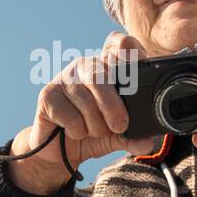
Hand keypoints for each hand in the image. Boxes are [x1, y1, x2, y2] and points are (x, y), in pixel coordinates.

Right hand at [8, 32, 159, 193]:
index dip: (128, 51)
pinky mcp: (48, 95)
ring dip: (94, 127)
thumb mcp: (116, 135)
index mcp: (108, 68)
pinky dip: (77, 131)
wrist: (58, 151)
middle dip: (113, 108)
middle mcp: (86, 66)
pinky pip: (71, 117)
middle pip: (101, 78)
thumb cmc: (89, 133)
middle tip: (119, 126)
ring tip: (90, 130)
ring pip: (87, 103)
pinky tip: (71, 130)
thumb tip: (148, 142)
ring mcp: (64, 78)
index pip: (119, 46)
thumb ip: (133, 137)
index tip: (136, 63)